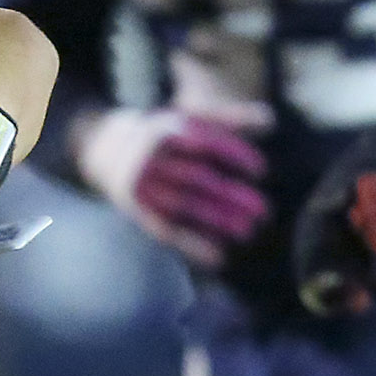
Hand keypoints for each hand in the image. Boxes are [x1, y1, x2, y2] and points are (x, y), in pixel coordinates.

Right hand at [75, 105, 271, 271]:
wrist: (105, 148)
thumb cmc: (163, 134)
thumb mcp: (190, 118)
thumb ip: (229, 117)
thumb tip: (270, 120)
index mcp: (164, 129)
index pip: (204, 142)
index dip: (234, 154)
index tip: (260, 169)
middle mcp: (149, 159)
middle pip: (196, 178)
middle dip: (230, 196)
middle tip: (263, 210)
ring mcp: (140, 188)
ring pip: (184, 207)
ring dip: (217, 222)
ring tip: (247, 232)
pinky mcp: (137, 212)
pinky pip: (168, 231)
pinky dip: (193, 245)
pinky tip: (218, 258)